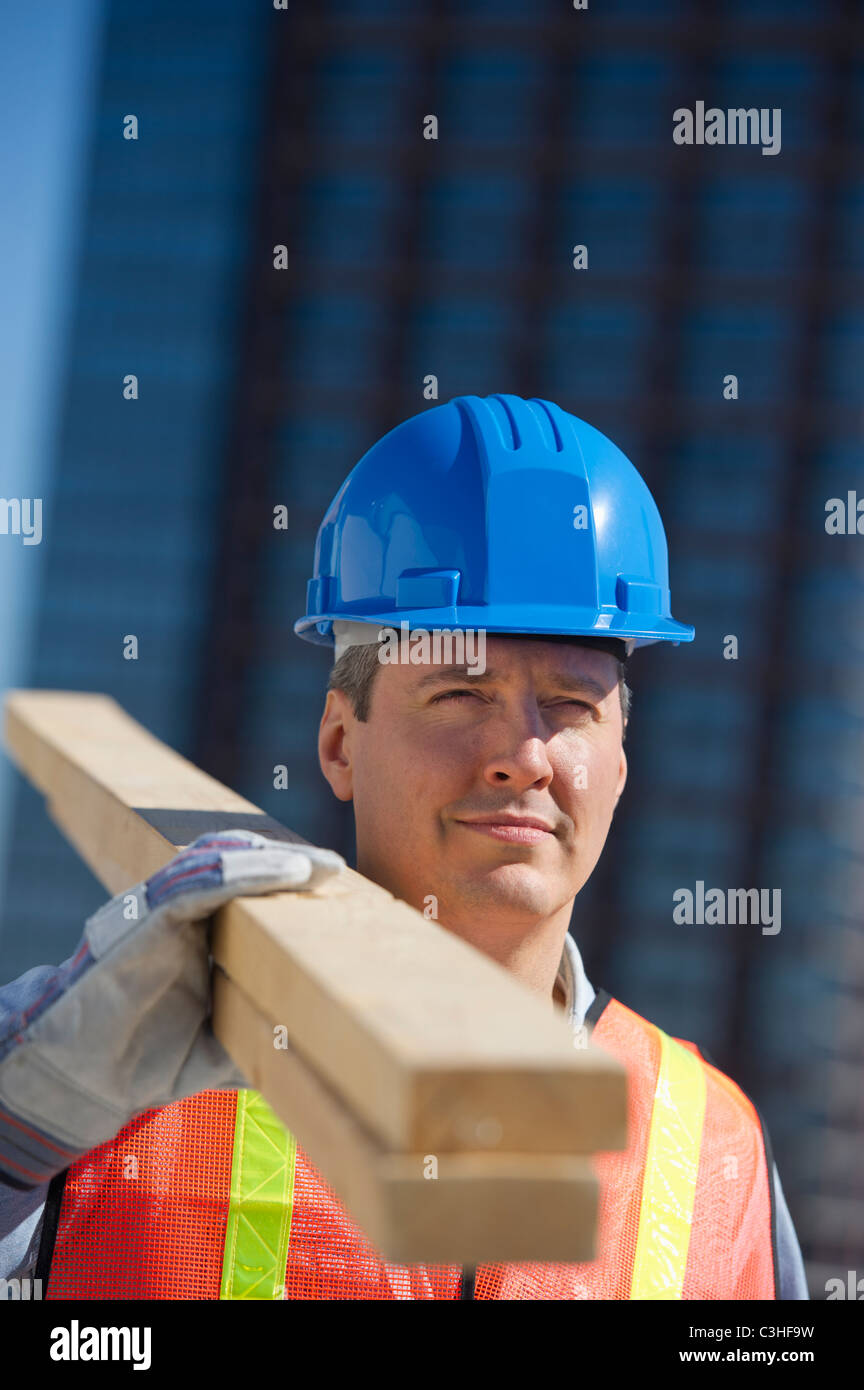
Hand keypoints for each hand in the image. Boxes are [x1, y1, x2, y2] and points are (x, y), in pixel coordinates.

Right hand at [0, 830, 344, 1185]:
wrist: (79, 1079)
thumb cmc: (142, 1061)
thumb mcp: (217, 1050)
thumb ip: (258, 1037)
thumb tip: (317, 1050)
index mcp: (195, 935)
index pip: (246, 889)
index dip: (287, 879)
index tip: (335, 883)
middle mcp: (176, 913)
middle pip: (234, 863)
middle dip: (285, 860)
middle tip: (334, 866)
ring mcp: (156, 911)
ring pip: (215, 861)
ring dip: (268, 859)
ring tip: (315, 865)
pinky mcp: (142, 919)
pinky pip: (193, 884)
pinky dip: (239, 873)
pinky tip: (282, 872)